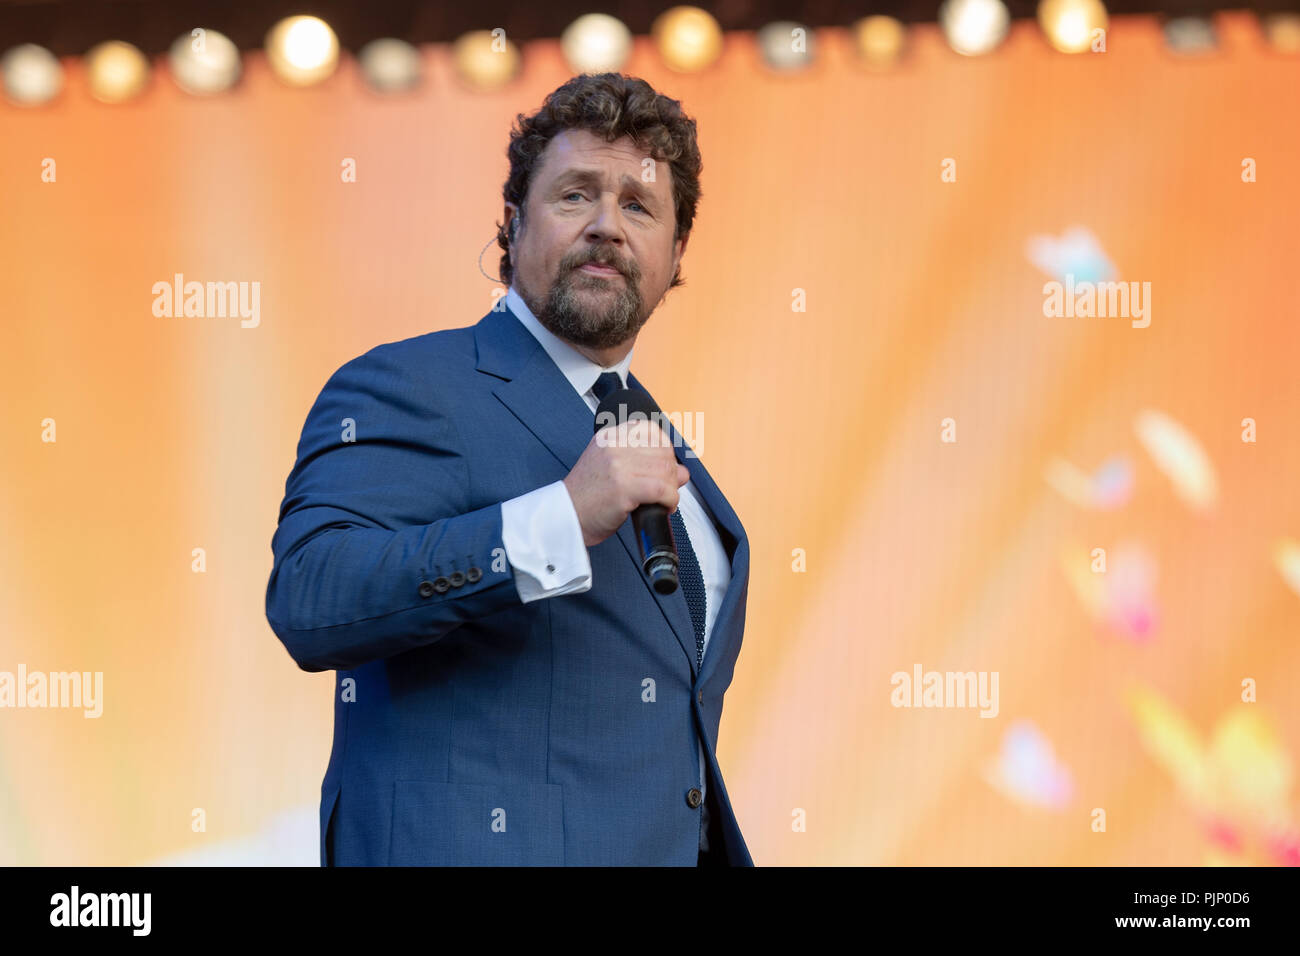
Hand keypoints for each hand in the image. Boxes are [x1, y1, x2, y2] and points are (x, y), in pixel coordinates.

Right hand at [563, 419, 690, 547]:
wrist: (565, 517)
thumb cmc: (587, 498)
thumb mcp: (613, 471)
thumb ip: (645, 465)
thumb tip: (682, 472)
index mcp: (609, 437)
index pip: (650, 430)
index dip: (664, 449)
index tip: (664, 467)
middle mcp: (613, 446)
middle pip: (662, 451)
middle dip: (671, 473)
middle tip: (665, 490)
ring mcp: (617, 465)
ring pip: (665, 470)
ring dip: (671, 488)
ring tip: (663, 500)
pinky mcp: (623, 487)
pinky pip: (662, 489)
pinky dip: (670, 500)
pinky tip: (665, 507)